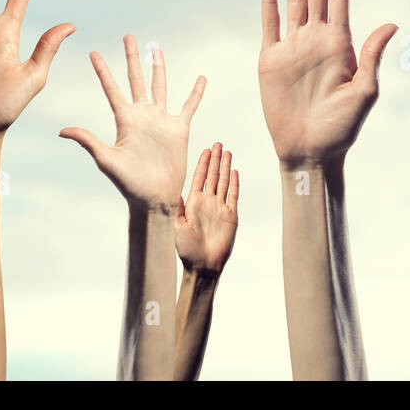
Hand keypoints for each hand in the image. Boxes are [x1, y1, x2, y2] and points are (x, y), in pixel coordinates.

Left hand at [59, 36, 205, 208]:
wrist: (154, 198)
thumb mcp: (107, 161)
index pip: (112, 89)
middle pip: (137, 79)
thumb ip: (89, 142)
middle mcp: (142, 116)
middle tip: (128, 37)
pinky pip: (189, 106)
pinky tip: (200, 78)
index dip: (103, 71)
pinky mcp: (179, 129)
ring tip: (156, 49)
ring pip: (160, 86)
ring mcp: (161, 120)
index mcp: (125, 120)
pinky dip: (195, 93)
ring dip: (158, 67)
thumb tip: (63, 131)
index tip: (93, 53)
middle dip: (132, 58)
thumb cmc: (129, 184)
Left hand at [176, 143, 239, 274]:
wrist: (203, 265)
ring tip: (228, 152)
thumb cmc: (187, 249)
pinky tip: (234, 172)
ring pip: (223, 182)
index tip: (205, 150)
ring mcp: (220, 208)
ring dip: (225, 167)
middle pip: (212, 176)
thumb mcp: (176, 226)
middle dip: (215, 159)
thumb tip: (175, 191)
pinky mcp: (231, 216)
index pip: (199, 178)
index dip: (202, 164)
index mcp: (193, 203)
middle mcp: (207, 203)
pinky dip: (234, 183)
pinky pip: (233, 195)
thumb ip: (177, 208)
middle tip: (217, 143)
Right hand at [259, 0, 397, 164]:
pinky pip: (270, 23)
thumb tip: (390, 24)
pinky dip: (271, 1)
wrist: (311, 151)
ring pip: (295, 0)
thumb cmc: (343, 128)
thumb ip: (372, 56)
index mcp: (341, 44)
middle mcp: (317, 40)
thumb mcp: (365, 91)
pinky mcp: (271, 60)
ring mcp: (293, 47)